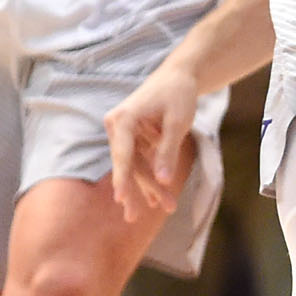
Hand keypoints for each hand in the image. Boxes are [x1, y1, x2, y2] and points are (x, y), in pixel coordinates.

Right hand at [104, 60, 199, 223]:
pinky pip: (141, 163)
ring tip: (164, 209)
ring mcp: (124, 134)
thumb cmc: (178, 94)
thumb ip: (168, 151)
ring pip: (136, 167)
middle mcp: (117, 126)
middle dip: (139, 190)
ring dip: (149, 188)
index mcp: (124, 118)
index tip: (121, 197)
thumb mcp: (177, 122)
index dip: (123, 177)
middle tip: (135, 219)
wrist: (178, 76)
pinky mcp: (133, 140)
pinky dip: (151, 179)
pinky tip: (157, 200)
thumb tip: (162, 179)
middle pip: (128, 164)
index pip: (123, 153)